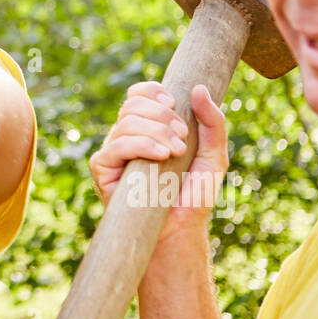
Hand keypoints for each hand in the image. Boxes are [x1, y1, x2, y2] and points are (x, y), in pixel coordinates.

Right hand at [88, 81, 228, 244]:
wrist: (180, 230)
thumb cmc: (194, 195)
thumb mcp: (214, 156)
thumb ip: (213, 122)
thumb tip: (198, 88)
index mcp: (148, 127)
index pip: (139, 94)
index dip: (153, 92)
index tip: (174, 104)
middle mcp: (127, 136)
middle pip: (133, 104)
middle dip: (162, 115)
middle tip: (183, 139)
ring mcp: (113, 151)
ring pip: (126, 122)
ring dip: (156, 131)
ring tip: (176, 152)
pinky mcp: (103, 169)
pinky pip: (115, 146)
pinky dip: (140, 145)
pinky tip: (161, 156)